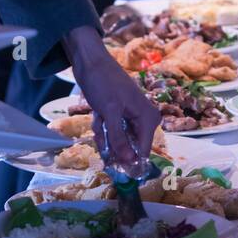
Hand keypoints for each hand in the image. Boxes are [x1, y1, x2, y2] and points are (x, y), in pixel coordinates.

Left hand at [63, 27, 161, 176]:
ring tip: (99, 119)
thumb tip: (129, 161)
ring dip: (104, 135)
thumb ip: (118, 138)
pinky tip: (97, 115)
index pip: (144, 151)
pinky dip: (101, 128)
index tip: (120, 176)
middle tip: (103, 148)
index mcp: (148, 118)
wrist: (90, 61)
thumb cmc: (103, 82)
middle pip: (130, 147)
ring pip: (117, 140)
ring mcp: (130, 118)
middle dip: (113, 146)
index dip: (132, 164)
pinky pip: (110, 131)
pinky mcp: (118, 115)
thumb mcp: (109, 112)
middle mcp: (143, 120)